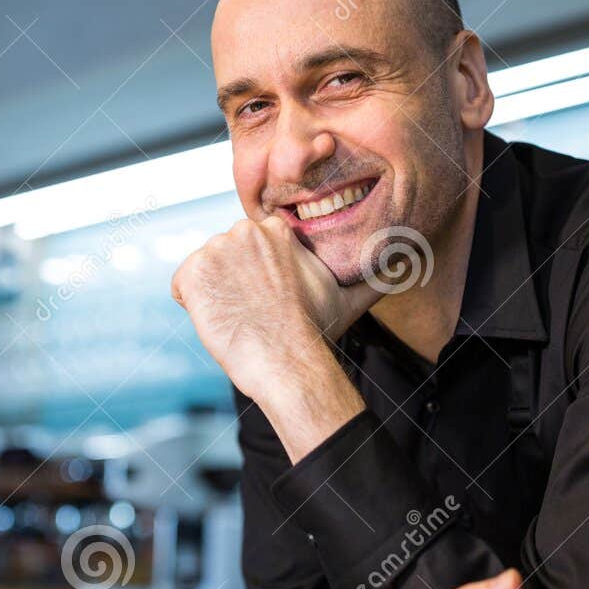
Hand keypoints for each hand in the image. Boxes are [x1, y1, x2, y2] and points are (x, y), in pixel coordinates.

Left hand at [170, 215, 378, 403]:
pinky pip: (182, 287)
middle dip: (233, 282)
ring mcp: (215, 249)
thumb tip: (407, 264)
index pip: (252, 245)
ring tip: (239, 317)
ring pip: (204, 271)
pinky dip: (192, 305)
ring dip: (214, 294)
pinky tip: (218, 319)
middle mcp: (244, 230)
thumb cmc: (315, 333)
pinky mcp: (192, 272)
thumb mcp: (348, 299)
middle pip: (225, 256)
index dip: (256, 274)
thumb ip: (374, 276)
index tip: (267, 297)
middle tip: (255, 312)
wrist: (286, 359)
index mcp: (277, 230)